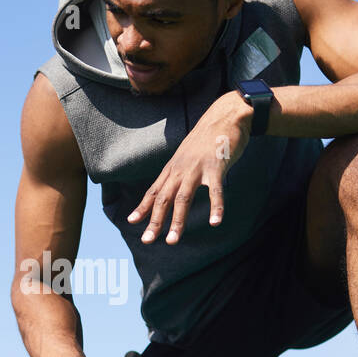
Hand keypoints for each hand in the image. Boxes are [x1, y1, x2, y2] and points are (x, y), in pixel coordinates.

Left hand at [126, 91, 251, 244]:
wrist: (225, 116)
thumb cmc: (207, 139)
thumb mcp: (186, 155)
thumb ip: (179, 172)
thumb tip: (170, 188)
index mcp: (173, 168)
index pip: (154, 191)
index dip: (143, 207)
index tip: (132, 222)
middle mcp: (181, 169)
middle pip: (164, 198)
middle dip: (155, 221)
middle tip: (147, 240)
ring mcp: (198, 168)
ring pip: (183, 198)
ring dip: (178, 221)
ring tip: (172, 240)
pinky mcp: (217, 167)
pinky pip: (216, 191)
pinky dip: (215, 207)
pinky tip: (214, 222)